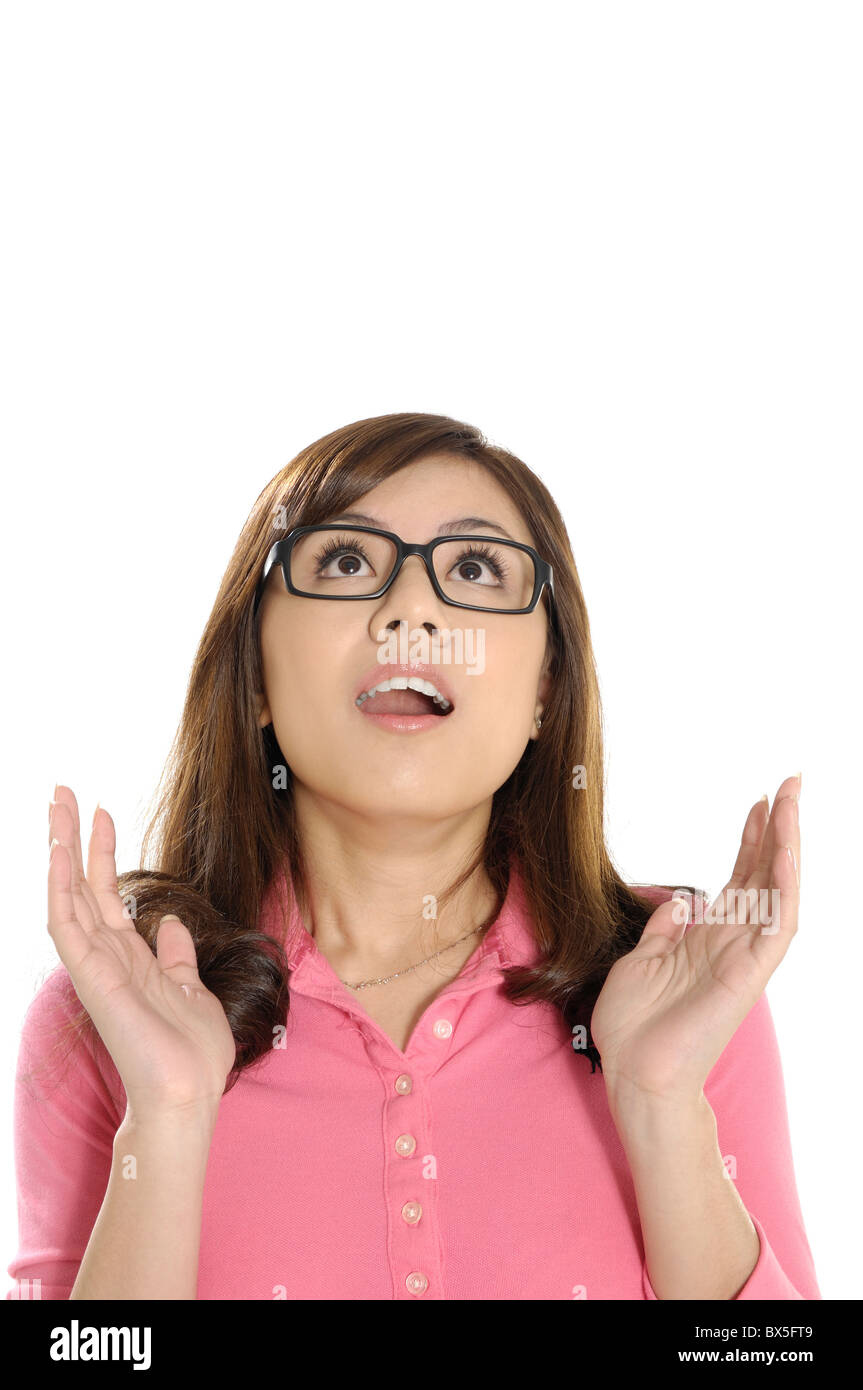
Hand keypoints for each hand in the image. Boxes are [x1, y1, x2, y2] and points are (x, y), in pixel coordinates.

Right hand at [47, 785, 235, 1121]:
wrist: (188, 1093)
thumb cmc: (191, 1052)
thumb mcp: (191, 988)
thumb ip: (175, 956)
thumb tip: (168, 922)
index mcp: (129, 956)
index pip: (107, 893)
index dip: (103, 851)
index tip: (101, 810)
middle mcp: (107, 956)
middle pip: (81, 884)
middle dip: (72, 836)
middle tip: (61, 791)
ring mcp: (96, 967)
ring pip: (68, 896)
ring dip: (61, 850)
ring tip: (56, 806)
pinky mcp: (92, 979)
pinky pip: (68, 928)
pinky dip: (59, 890)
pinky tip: (58, 855)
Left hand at [591, 773, 800, 1114]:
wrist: (634, 1074)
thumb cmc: (634, 1026)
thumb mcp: (640, 959)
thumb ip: (664, 928)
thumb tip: (681, 900)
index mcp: (707, 936)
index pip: (739, 878)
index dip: (751, 839)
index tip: (759, 800)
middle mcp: (732, 942)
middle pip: (765, 874)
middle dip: (778, 828)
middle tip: (790, 784)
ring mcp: (744, 958)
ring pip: (778, 892)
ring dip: (787, 847)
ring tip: (791, 803)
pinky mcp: (748, 976)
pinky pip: (775, 927)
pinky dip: (783, 889)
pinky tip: (784, 853)